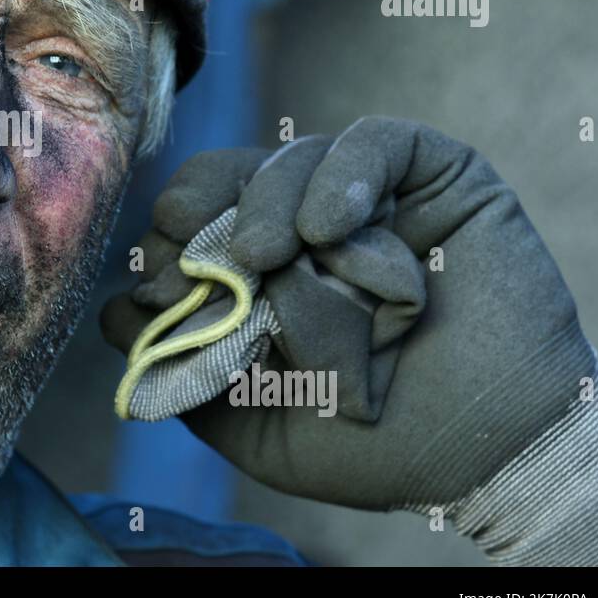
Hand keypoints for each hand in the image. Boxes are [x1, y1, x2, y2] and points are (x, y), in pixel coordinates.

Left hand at [102, 117, 597, 512]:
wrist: (489, 455)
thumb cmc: (369, 444)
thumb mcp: (252, 423)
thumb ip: (183, 367)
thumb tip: (109, 312)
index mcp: (264, 270)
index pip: (193, 219)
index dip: (168, 237)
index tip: (159, 282)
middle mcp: (311, 223)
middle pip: (231, 174)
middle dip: (204, 205)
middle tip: (205, 255)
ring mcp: (372, 196)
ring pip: (294, 155)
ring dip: (271, 200)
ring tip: (267, 256)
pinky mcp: (437, 175)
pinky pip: (375, 142)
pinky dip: (343, 173)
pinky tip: (328, 228)